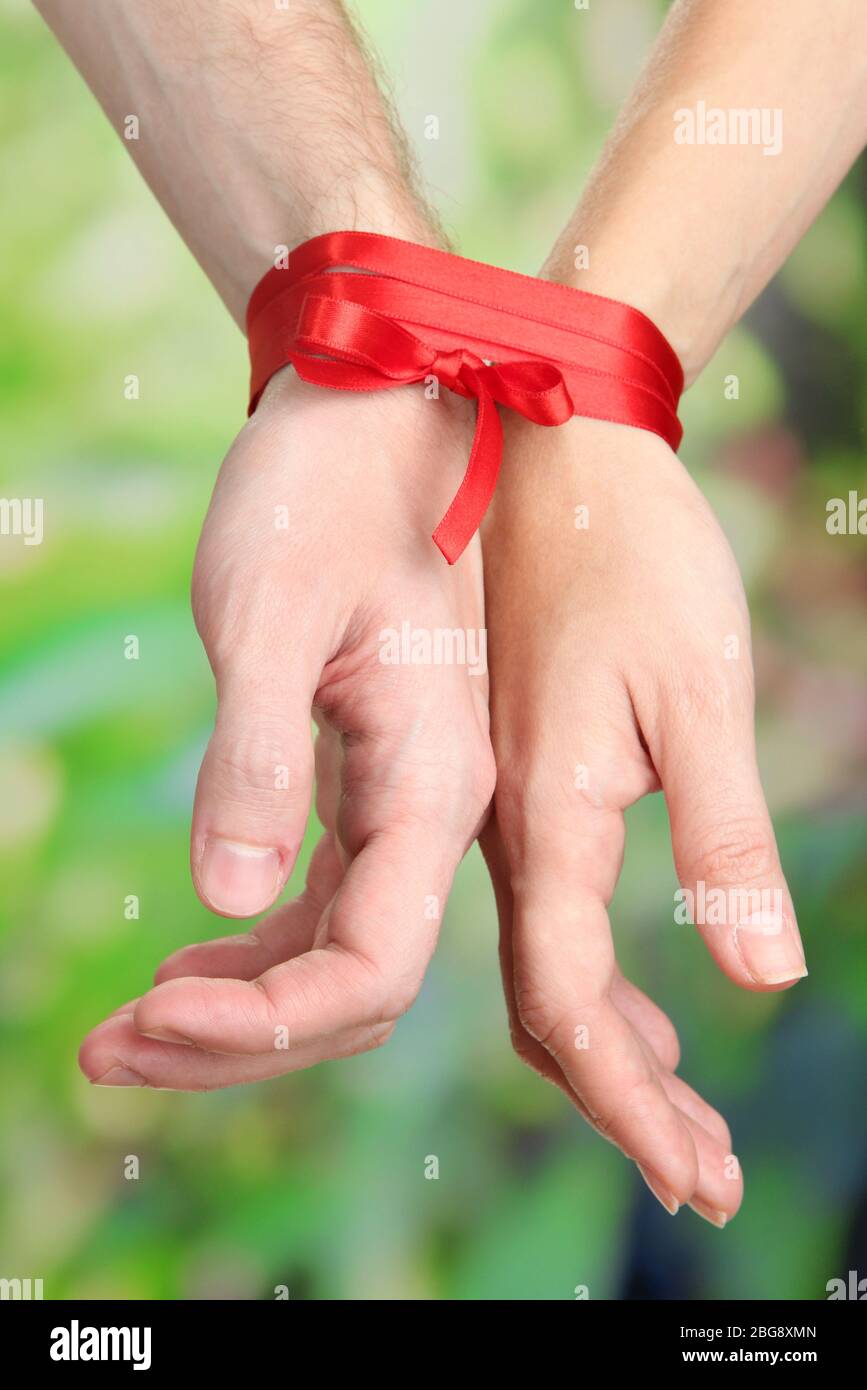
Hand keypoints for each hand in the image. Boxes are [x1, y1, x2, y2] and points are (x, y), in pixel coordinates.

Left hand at [80, 373, 494, 1088]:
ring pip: (333, 961)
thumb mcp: (270, 617)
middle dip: (232, 1041)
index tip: (148, 1012)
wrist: (364, 422)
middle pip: (352, 990)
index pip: (372, 967)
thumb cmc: (319, 494)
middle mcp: (433, 813)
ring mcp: (402, 805)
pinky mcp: (363, 788)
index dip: (266, 1022)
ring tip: (116, 1036)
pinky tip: (182, 960)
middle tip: (101, 1055)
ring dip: (231, 1012)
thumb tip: (226, 901)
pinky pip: (316, 909)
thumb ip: (257, 759)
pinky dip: (248, 956)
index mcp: (434, 783)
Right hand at [481, 414, 805, 1225]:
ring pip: (543, 971)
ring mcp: (500, 806)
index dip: (632, 1106)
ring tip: (688, 1121)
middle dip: (628, 1106)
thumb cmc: (635, 554)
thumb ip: (723, 839)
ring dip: (613, 1060)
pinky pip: (542, 919)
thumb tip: (762, 979)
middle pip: (549, 1011)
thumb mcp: (701, 692)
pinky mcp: (515, 781)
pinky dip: (592, 991)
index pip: (571, 1004)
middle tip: (707, 1177)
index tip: (699, 1180)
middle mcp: (502, 829)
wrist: (556, 454)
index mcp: (544, 814)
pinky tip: (645, 1008)